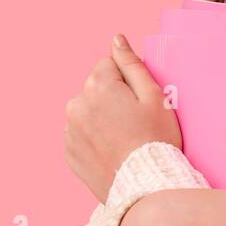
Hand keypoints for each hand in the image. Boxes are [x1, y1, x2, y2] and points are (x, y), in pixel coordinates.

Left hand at [63, 33, 181, 204]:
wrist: (146, 187)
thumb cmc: (156, 139)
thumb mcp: (154, 96)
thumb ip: (132, 64)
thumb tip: (116, 39)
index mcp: (97, 85)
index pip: (110, 66)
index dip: (129, 82)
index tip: (140, 103)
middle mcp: (76, 105)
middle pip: (96, 88)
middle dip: (113, 98)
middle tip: (135, 123)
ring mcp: (69, 131)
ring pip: (88, 111)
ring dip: (102, 118)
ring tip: (125, 139)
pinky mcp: (69, 153)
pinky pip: (82, 135)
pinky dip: (94, 139)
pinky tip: (113, 151)